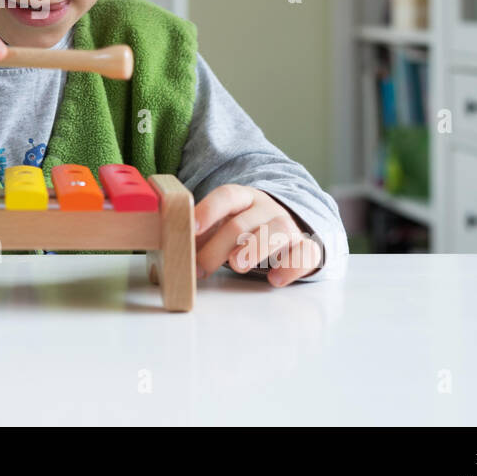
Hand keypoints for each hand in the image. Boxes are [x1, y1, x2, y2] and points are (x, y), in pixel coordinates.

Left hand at [193, 183, 322, 286]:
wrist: (284, 229)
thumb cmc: (243, 229)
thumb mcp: (221, 225)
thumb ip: (200, 233)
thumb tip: (171, 244)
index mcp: (243, 198)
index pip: (227, 196)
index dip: (209, 210)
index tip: (191, 227)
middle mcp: (267, 208)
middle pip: (243, 223)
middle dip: (219, 246)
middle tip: (200, 267)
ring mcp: (289, 226)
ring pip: (278, 230)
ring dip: (255, 248)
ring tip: (236, 266)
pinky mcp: (305, 246)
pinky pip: (306, 252)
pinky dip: (292, 266)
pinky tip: (274, 279)